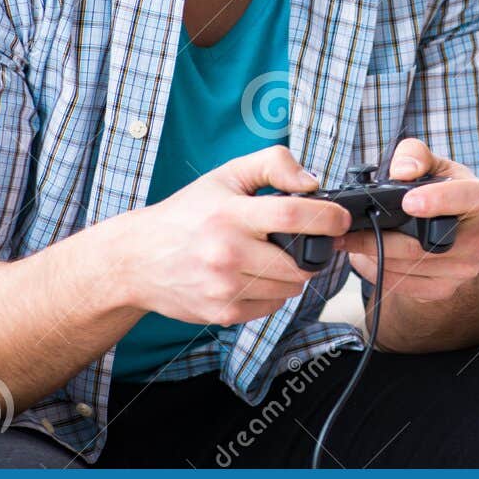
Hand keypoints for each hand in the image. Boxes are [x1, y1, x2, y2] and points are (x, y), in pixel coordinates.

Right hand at [107, 145, 350, 325]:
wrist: (139, 259)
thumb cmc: (186, 215)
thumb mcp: (226, 175)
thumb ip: (272, 164)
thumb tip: (310, 182)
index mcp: (230, 214)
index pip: (293, 214)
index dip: (327, 217)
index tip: (340, 219)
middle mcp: (228, 253)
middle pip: (299, 262)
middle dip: (307, 252)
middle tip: (294, 242)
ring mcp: (225, 287)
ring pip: (290, 288)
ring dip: (290, 274)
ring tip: (267, 257)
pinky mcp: (223, 313)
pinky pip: (272, 307)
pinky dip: (272, 293)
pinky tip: (252, 277)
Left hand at [337, 138, 478, 302]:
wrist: (465, 234)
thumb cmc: (446, 192)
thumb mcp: (436, 165)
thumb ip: (416, 155)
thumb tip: (402, 172)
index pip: (466, 198)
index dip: (438, 200)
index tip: (408, 202)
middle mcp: (478, 238)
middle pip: (422, 244)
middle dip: (378, 235)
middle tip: (344, 228)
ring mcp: (463, 269)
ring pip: (406, 267)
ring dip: (371, 255)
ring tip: (347, 240)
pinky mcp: (444, 289)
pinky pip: (403, 285)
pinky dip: (375, 272)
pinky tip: (361, 257)